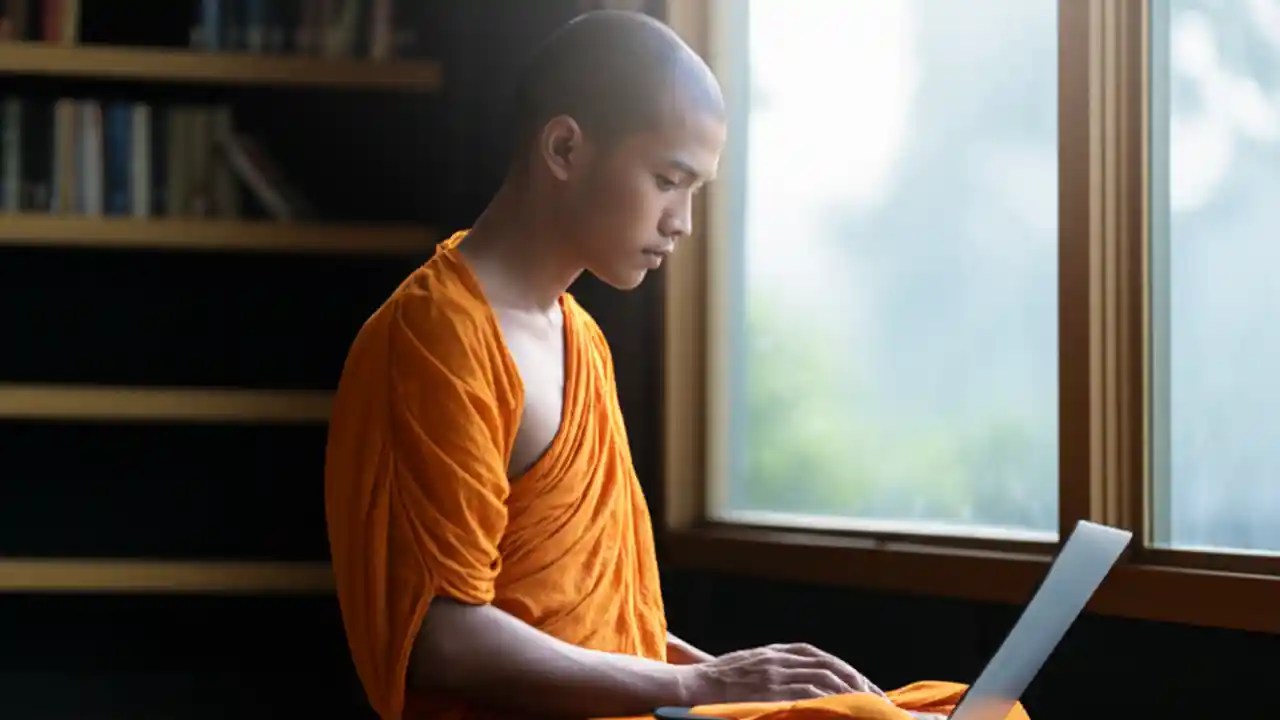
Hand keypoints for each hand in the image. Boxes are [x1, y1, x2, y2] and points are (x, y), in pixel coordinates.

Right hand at [678, 642, 887, 704]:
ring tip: (870, 708)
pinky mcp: (770, 691)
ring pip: (825, 678)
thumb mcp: (745, 668)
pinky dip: (832, 701)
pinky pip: (810, 694)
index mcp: (772, 652)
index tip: (863, 685)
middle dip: (857, 681)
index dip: (845, 669)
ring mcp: (774, 675)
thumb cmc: (712, 684)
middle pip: (828, 666)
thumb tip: (795, 687)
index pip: (818, 656)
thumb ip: (770, 672)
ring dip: (852, 692)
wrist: (687, 687)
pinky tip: (846, 710)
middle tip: (878, 700)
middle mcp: (777, 659)